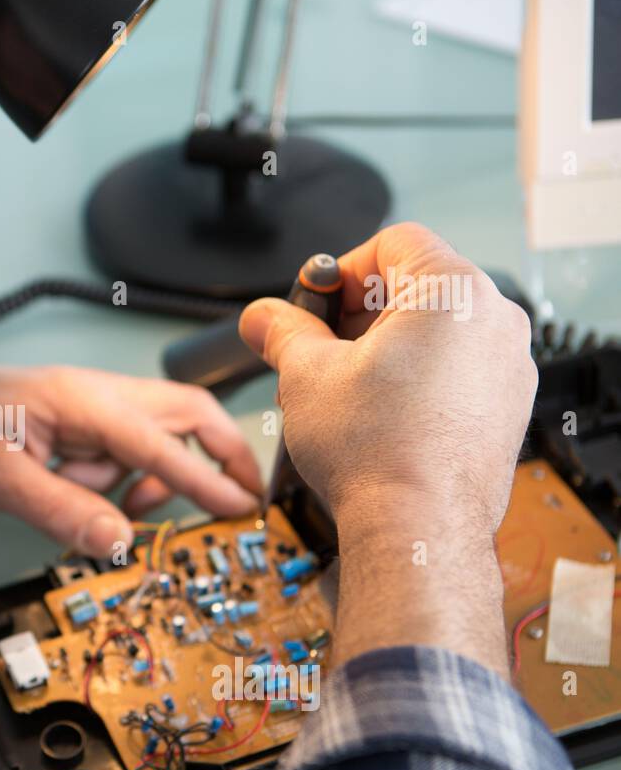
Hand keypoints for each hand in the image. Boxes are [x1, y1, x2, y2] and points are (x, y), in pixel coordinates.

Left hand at [0, 365, 261, 557]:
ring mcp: (91, 409)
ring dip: (156, 475)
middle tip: (243, 498)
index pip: (159, 440)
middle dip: (222, 452)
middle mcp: (96, 394)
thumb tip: (119, 541)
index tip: (240, 508)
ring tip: (119, 505)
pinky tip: (85, 494)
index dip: (204, 478)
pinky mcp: (82, 427)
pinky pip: (126, 454)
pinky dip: (125, 480)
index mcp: (80, 398)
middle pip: (187, 413)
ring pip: (159, 437)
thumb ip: (61, 512)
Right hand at [238, 222, 535, 541]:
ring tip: (337, 389)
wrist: (417, 528)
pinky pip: (455, 370)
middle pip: (415, 286)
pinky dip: (414, 378)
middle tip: (313, 349)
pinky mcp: (505, 407)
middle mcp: (495, 321)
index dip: (340, 269)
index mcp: (454, 292)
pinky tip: (373, 414)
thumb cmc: (378, 453)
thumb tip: (262, 318)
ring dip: (380, 348)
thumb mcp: (306, 374)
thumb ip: (283, 331)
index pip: (393, 242)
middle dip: (356, 314)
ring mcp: (507, 367)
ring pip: (435, 331)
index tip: (313, 304)